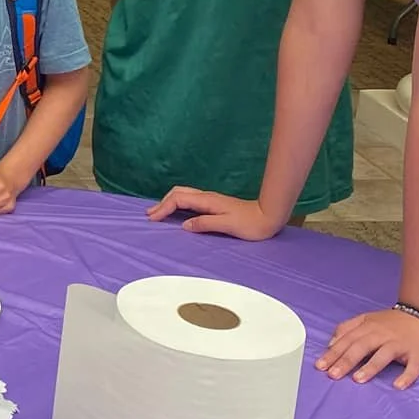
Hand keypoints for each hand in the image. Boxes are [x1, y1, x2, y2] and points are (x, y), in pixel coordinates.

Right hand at [146, 187, 281, 239]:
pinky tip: (177, 212)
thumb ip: (205, 224)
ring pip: (184, 195)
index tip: (153, 219)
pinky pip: (190, 200)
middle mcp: (207, 197)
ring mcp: (211, 200)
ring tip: (158, 212)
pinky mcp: (214, 204)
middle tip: (150, 215)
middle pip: (178, 193)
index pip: (178, 200)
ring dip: (169, 202)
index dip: (163, 208)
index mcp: (207, 201)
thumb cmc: (251, 224)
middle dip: (162, 202)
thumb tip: (185, 225)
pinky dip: (178, 204)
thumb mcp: (227, 226)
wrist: (269, 216)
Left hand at [317, 307, 418, 389]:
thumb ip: (348, 328)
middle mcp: (383, 334)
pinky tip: (398, 386)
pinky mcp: (418, 354)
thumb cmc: (394, 322)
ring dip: (370, 367)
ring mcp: (401, 344)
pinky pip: (413, 366)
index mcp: (369, 327)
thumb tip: (330, 343)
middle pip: (361, 346)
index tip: (320, 366)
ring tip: (357, 379)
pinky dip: (406, 376)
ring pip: (384, 355)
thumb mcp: (368, 319)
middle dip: (346, 360)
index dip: (333, 353)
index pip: (348, 340)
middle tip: (332, 375)